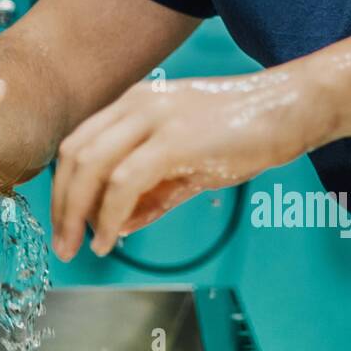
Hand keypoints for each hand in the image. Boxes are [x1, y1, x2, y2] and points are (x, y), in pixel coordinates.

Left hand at [51, 66, 332, 260]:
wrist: (289, 108)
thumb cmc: (244, 132)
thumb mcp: (188, 161)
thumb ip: (152, 191)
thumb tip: (120, 225)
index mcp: (134, 103)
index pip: (78, 143)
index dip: (63, 187)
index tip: (65, 222)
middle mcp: (135, 104)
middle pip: (74, 155)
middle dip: (61, 205)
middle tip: (63, 243)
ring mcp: (153, 119)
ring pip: (91, 166)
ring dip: (77, 213)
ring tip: (81, 247)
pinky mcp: (174, 140)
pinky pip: (124, 182)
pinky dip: (109, 214)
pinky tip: (111, 238)